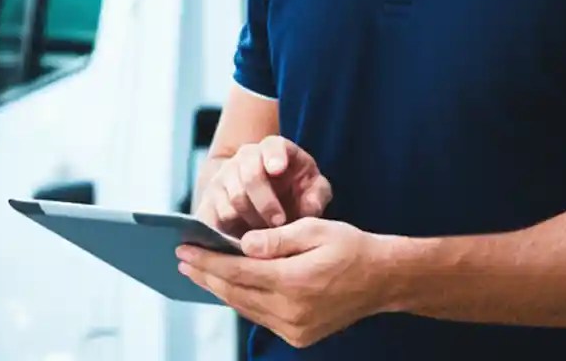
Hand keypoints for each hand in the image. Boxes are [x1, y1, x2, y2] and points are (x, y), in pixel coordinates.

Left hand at [176, 217, 392, 348]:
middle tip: (182, 259)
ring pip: (244, 307)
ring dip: (219, 289)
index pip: (236, 272)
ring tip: (199, 271)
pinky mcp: (298, 336)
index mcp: (294, 281)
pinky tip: (229, 286)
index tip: (184, 250)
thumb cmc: (349, 247)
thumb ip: (275, 238)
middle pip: (234, 292)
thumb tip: (241, 244)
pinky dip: (241, 300)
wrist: (383, 280)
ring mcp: (295, 328)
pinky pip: (259, 317)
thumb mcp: (314, 230)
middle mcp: (291, 310)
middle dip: (205, 275)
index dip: (206, 261)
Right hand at [194, 136, 331, 236]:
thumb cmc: (294, 190)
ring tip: (267, 234)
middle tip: (280, 223)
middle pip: (249, 176)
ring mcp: (223, 177)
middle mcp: (245, 157)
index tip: (278, 169)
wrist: (262, 194)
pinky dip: (230, 231)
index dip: (274, 156)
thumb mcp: (314, 190)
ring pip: (232, 199)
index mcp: (273, 149)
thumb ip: (317, 196)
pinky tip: (245, 239)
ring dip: (251, 220)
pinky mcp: (208, 199)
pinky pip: (215, 217)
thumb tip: (308, 208)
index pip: (272, 146)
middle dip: (266, 202)